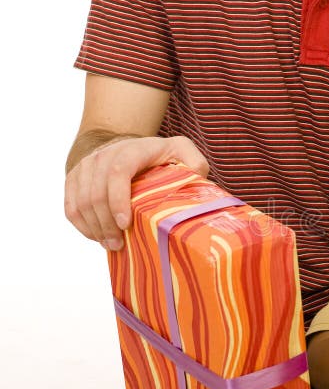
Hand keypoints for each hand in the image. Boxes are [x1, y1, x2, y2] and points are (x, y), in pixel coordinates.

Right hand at [64, 135, 207, 250]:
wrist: (125, 143)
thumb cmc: (158, 154)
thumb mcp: (181, 150)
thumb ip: (194, 162)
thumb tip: (197, 182)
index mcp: (132, 150)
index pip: (118, 172)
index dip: (118, 200)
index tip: (126, 224)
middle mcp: (104, 156)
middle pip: (96, 194)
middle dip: (107, 225)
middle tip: (119, 245)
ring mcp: (86, 167)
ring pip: (81, 202)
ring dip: (95, 228)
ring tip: (112, 245)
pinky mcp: (74, 179)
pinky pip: (71, 206)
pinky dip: (82, 225)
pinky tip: (97, 237)